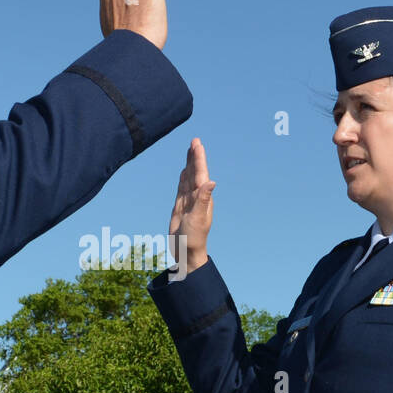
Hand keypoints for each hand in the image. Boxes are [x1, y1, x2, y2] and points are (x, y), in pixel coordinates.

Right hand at [168, 138, 214, 275]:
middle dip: (195, 157)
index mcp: (202, 198)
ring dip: (190, 164)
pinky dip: (183, 177)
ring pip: (189, 178)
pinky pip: (182, 187)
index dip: (198, 158)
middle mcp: (196, 197)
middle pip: (195, 172)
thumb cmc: (193, 238)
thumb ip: (203, 199)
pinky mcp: (181, 207)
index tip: (196, 144)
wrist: (186, 252)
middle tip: (194, 141)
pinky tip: (184, 171)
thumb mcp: (198, 218)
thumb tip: (211, 182)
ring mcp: (188, 201)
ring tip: (190, 151)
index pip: (200, 174)